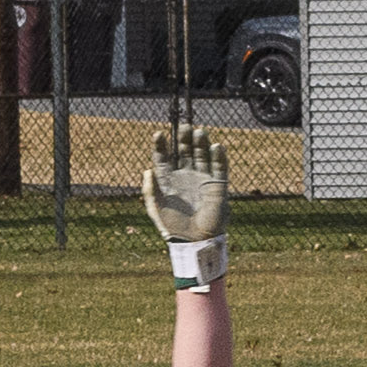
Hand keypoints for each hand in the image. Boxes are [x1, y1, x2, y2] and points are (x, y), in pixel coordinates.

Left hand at [142, 124, 230, 242]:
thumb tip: (147, 170)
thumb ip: (149, 190)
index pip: (164, 158)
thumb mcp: (156, 208)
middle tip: (183, 126)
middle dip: (183, 139)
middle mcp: (185, 175)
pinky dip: (219, 156)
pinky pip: (219, 166)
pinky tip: (216, 146)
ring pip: (202, 155)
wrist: (194, 240)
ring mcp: (202, 178)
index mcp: (168, 180)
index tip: (158, 134)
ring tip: (198, 132)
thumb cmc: (172, 226)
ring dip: (201, 143)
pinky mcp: (217, 184)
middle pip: (184, 151)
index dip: (161, 145)